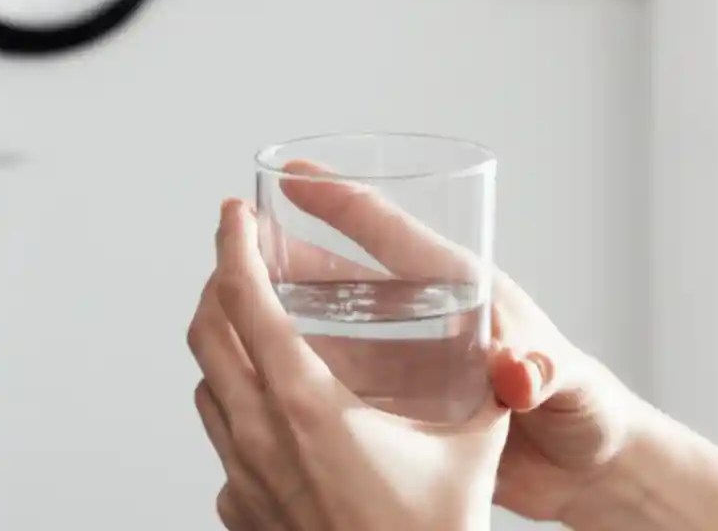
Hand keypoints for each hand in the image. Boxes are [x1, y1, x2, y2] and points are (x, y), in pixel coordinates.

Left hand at [188, 199, 508, 530]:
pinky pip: (221, 440)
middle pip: (206, 333)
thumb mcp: (471, 451)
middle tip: (244, 260)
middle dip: (220, 283)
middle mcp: (258, 434)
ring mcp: (241, 476)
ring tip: (257, 328)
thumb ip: (488, 391)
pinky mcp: (241, 509)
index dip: (234, 246)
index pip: (246, 301)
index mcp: (305, 403)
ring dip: (224, 346)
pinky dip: (235, 408)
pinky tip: (274, 412)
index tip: (233, 215)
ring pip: (207, 387)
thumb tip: (511, 351)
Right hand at [256, 160, 644, 525]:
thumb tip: (517, 372)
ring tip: (241, 291)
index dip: (341, 202)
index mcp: (469, 293)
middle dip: (297, 252)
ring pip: (339, 325)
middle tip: (244, 233)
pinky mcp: (410, 405)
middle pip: (351, 274)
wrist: (596, 471)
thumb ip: (544, 372)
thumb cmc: (594, 413)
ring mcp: (418, 362)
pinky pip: (347, 377)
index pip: (394, 234)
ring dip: (293, 305)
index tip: (292, 176)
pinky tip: (276, 365)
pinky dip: (310, 366)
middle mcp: (434, 319)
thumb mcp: (573, 384)